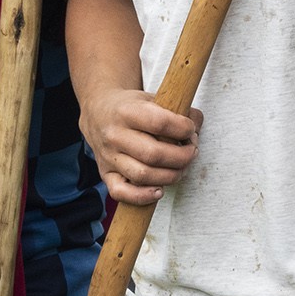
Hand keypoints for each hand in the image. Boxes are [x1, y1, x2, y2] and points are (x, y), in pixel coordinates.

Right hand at [79, 88, 202, 206]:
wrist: (98, 112)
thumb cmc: (131, 108)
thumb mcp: (152, 98)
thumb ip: (177, 108)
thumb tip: (197, 122)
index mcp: (126, 111)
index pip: (160, 123)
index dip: (183, 129)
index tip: (190, 129)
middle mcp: (114, 135)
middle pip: (154, 154)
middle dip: (182, 156)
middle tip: (191, 151)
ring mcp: (109, 156)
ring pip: (142, 175)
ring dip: (170, 176)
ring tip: (180, 168)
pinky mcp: (105, 174)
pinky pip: (121, 193)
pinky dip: (142, 197)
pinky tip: (159, 190)